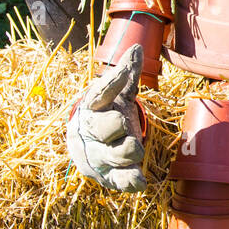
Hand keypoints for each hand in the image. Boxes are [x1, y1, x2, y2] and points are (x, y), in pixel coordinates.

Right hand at [66, 43, 146, 191]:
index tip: (124, 73)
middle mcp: (91, 133)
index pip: (98, 94)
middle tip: (121, 121)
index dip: (111, 83)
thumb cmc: (104, 114)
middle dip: (113, 125)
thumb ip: (124, 75)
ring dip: (126, 151)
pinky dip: (129, 182)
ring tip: (136, 147)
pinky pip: (119, 181)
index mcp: (91, 108)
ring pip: (111, 156)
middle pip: (101, 128)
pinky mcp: (109, 176)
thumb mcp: (113, 94)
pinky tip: (140, 181)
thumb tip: (135, 47)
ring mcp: (99, 156)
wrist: (88, 146)